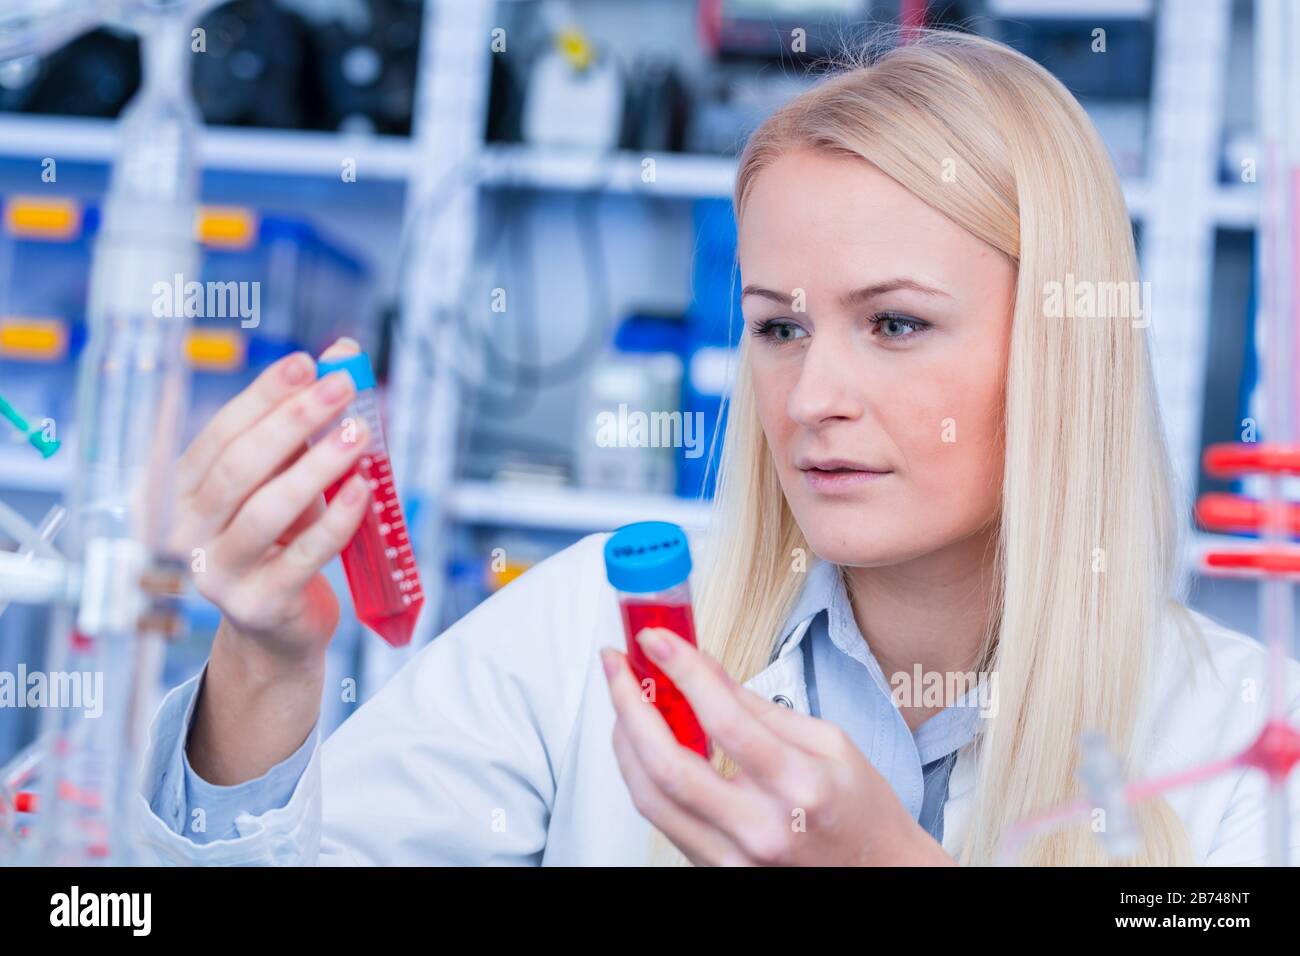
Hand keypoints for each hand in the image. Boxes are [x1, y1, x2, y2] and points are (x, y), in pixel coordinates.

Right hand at [169, 337, 372, 666]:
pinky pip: (302, 555)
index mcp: (181, 493)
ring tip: (358, 432)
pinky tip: (363, 489)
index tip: (308, 364)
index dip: (264, 396)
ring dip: (317, 466)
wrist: (280, 628)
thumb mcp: (285, 481)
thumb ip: (304, 425)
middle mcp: (186, 532)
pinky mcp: (257, 604)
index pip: (221, 434)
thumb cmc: (282, 542)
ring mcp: (216, 573)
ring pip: (266, 509)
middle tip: (342, 388)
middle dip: (293, 421)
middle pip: (238, 466)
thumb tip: (342, 355)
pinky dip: (335, 519)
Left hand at [601, 627, 955, 866]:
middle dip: (630, 704)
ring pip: (649, 796)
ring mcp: (732, 858)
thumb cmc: (860, 811)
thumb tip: (702, 666)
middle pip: (667, 764)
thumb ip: (757, 706)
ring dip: (625, 738)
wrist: (878, 874)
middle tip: (617, 665)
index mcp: (799, 786)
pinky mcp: (714, 870)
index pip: (724, 719)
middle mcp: (760, 829)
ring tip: (624, 697)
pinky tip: (642, 741)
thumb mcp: (828, 741)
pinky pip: (661, 818)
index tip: (656, 639)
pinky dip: (641, 773)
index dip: (681, 670)